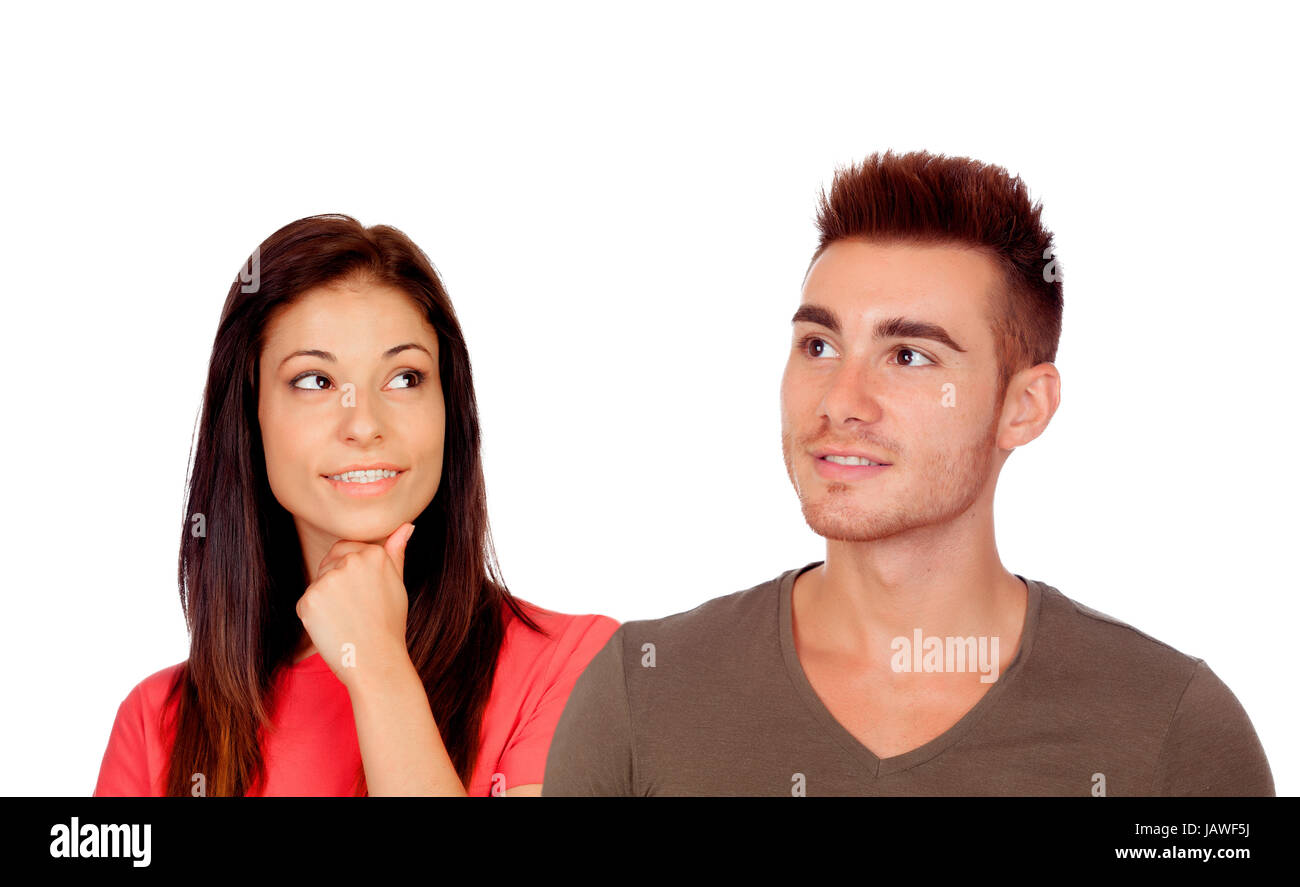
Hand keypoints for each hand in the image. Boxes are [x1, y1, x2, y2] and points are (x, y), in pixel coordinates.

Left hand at [295, 522, 415, 690]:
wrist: (377, 662)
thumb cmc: (389, 625)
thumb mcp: (397, 584)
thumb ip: (396, 551)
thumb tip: (407, 525)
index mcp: (373, 554)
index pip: (346, 550)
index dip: (351, 575)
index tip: (361, 597)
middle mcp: (351, 561)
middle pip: (329, 563)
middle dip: (336, 583)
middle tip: (355, 611)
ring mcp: (328, 579)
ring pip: (318, 583)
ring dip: (326, 601)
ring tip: (347, 621)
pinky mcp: (309, 599)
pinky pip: (307, 603)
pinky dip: (315, 617)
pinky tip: (334, 629)